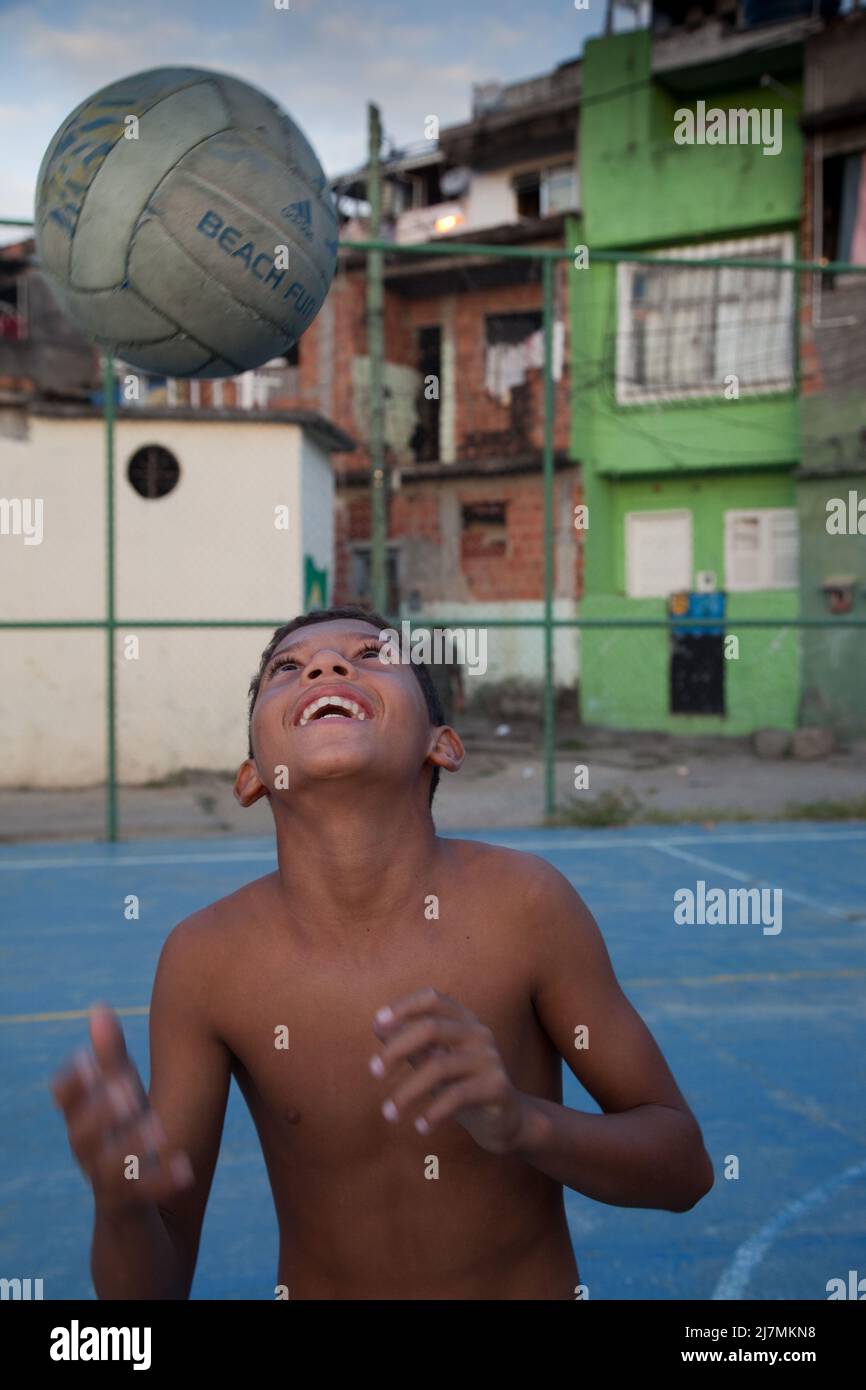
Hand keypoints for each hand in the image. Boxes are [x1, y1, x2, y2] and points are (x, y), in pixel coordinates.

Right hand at [50, 1003, 193, 1213]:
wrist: (146, 1236)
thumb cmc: (133, 1152)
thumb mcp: (125, 1104)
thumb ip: (111, 1061)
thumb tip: (97, 1006)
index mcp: (88, 1124)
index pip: (66, 1099)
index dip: (75, 1081)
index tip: (89, 1059)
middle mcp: (91, 1156)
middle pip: (83, 1134)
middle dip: (101, 1110)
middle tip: (125, 1089)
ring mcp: (108, 1189)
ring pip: (107, 1169)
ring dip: (129, 1145)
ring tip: (157, 1129)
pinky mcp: (131, 1218)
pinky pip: (141, 1202)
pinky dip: (161, 1184)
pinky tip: (184, 1168)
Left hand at [369, 986, 528, 1154]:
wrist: (505, 1120)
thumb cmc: (461, 1085)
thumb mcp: (434, 1062)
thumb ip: (410, 1044)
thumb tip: (378, 1025)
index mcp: (463, 1020)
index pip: (433, 998)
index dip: (404, 1006)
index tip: (377, 1024)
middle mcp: (479, 1033)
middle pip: (431, 1028)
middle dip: (397, 1048)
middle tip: (373, 1071)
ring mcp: (490, 1058)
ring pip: (440, 1067)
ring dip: (408, 1092)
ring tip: (389, 1113)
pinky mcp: (497, 1087)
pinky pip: (457, 1097)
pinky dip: (434, 1113)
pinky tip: (420, 1127)